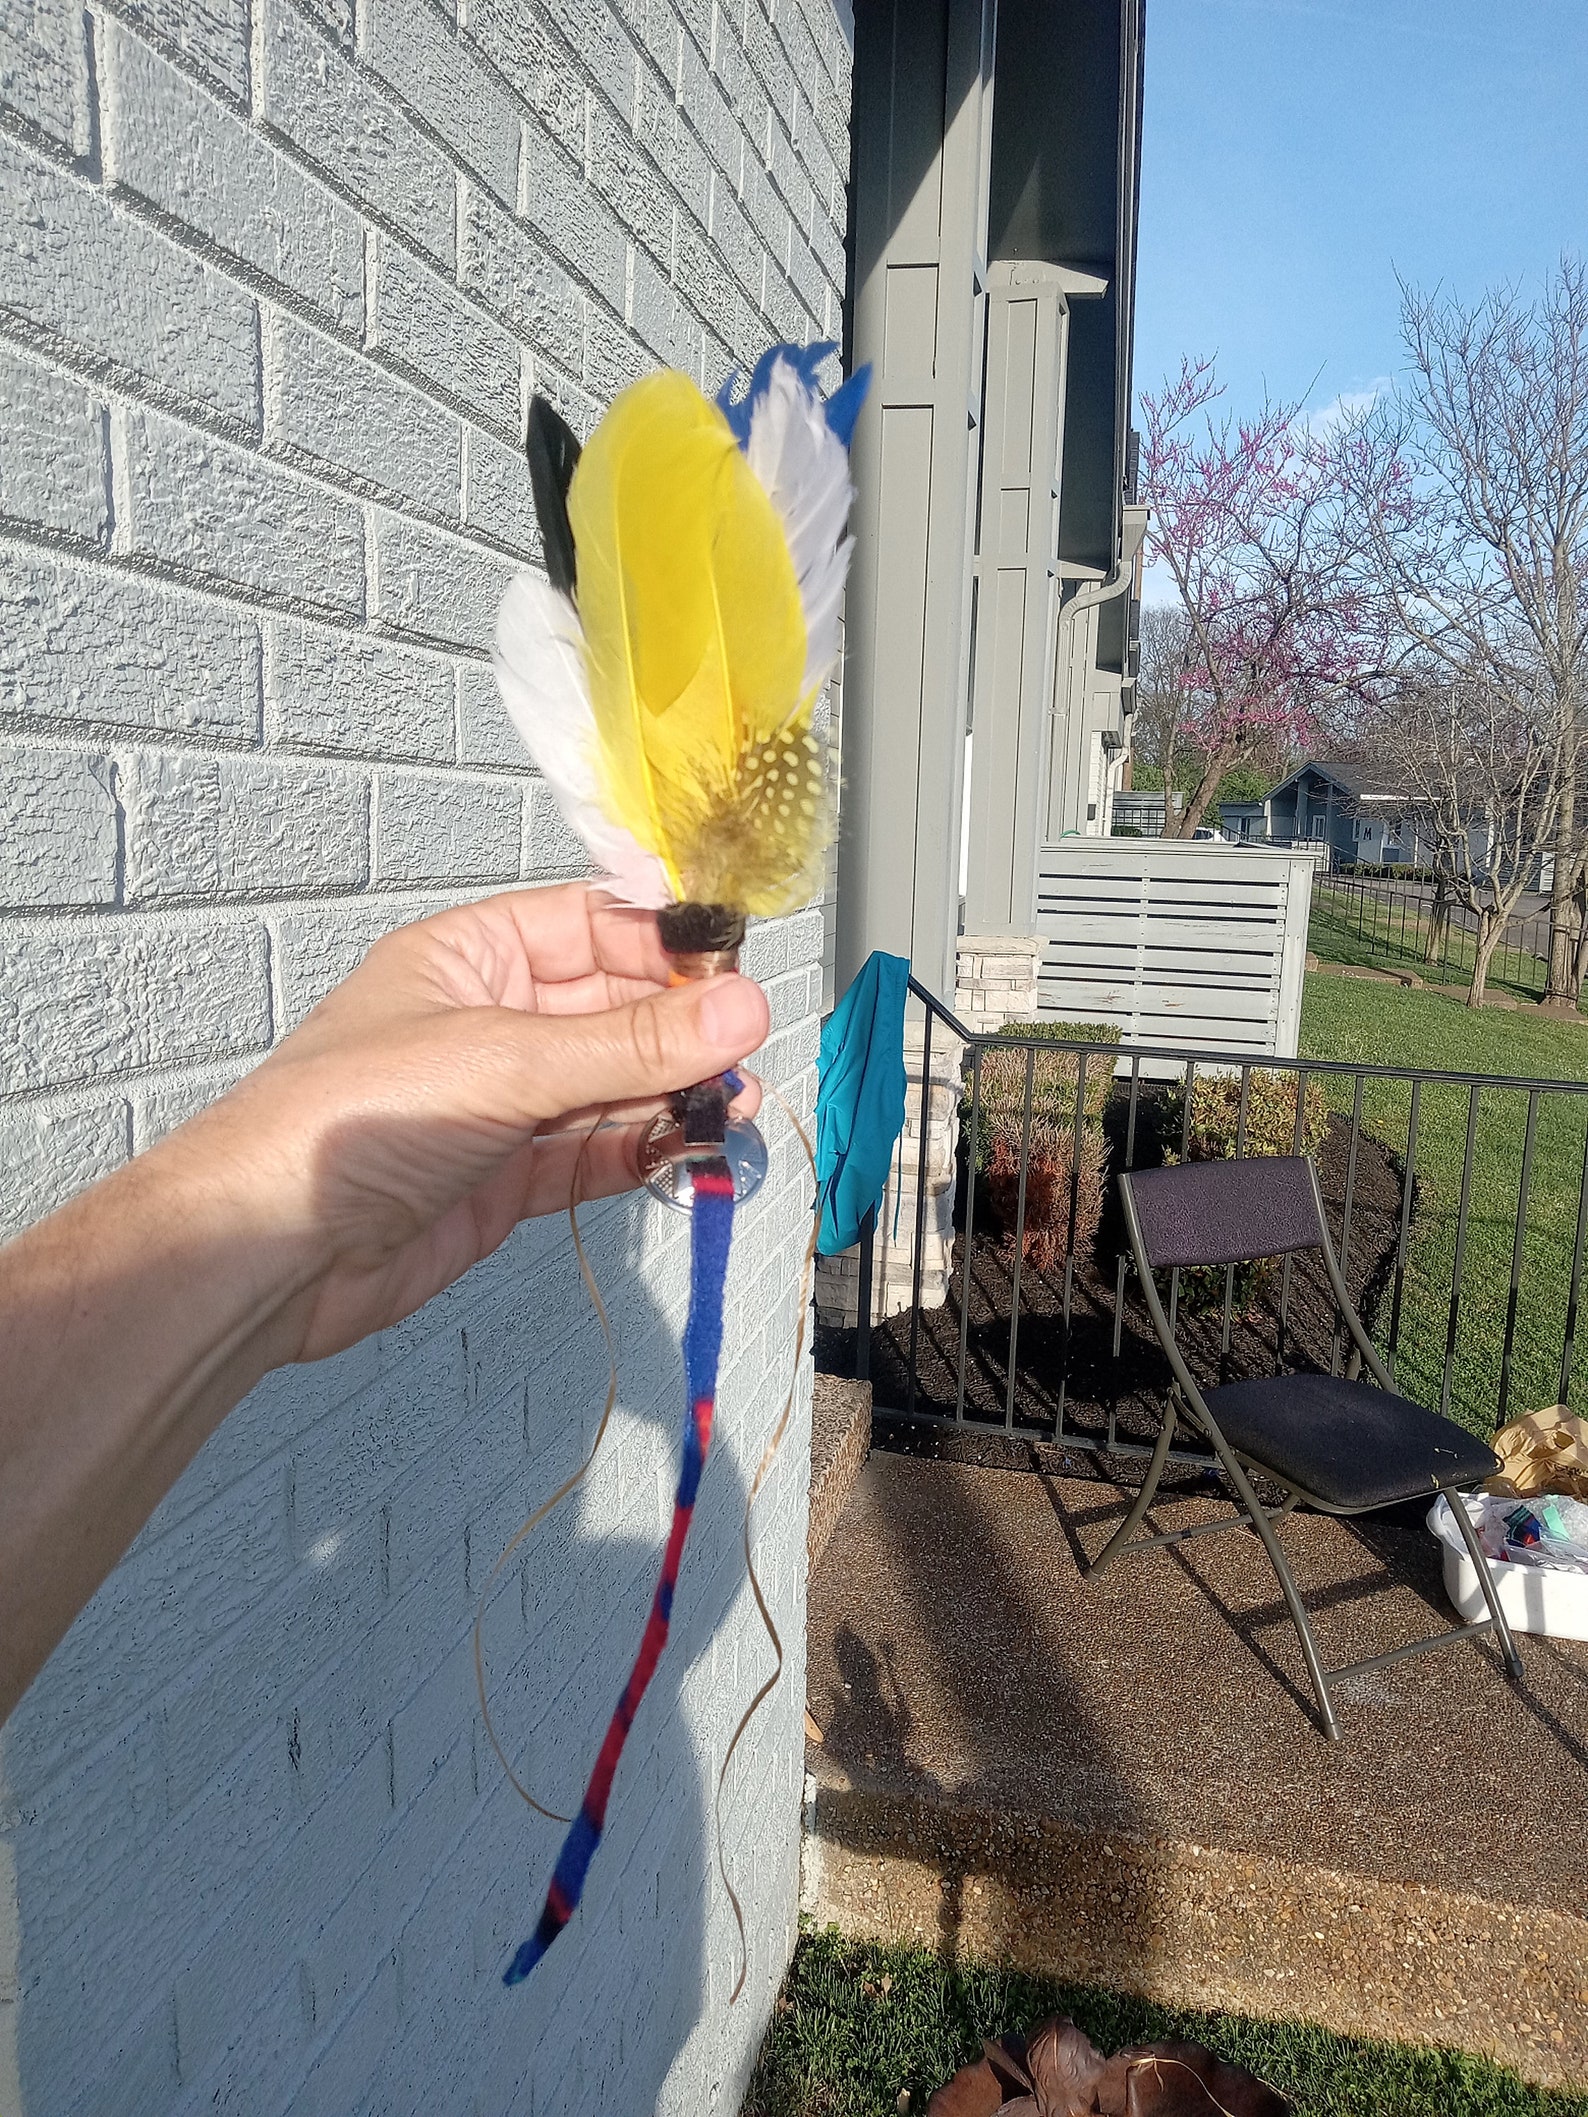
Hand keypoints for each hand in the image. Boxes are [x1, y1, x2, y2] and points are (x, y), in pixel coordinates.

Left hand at [193, 883, 770, 1362]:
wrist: (273, 1252)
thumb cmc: (352, 1120)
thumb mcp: (505, 1061)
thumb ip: (631, 1043)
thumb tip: (742, 1007)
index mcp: (470, 957)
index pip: (591, 926)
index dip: (664, 942)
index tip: (735, 969)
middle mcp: (488, 1022)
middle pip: (613, 1010)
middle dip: (682, 1029)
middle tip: (745, 1050)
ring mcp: (500, 1105)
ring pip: (613, 1086)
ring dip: (676, 1094)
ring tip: (739, 1105)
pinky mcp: (508, 1180)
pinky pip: (596, 1153)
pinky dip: (647, 1151)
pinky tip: (694, 1149)